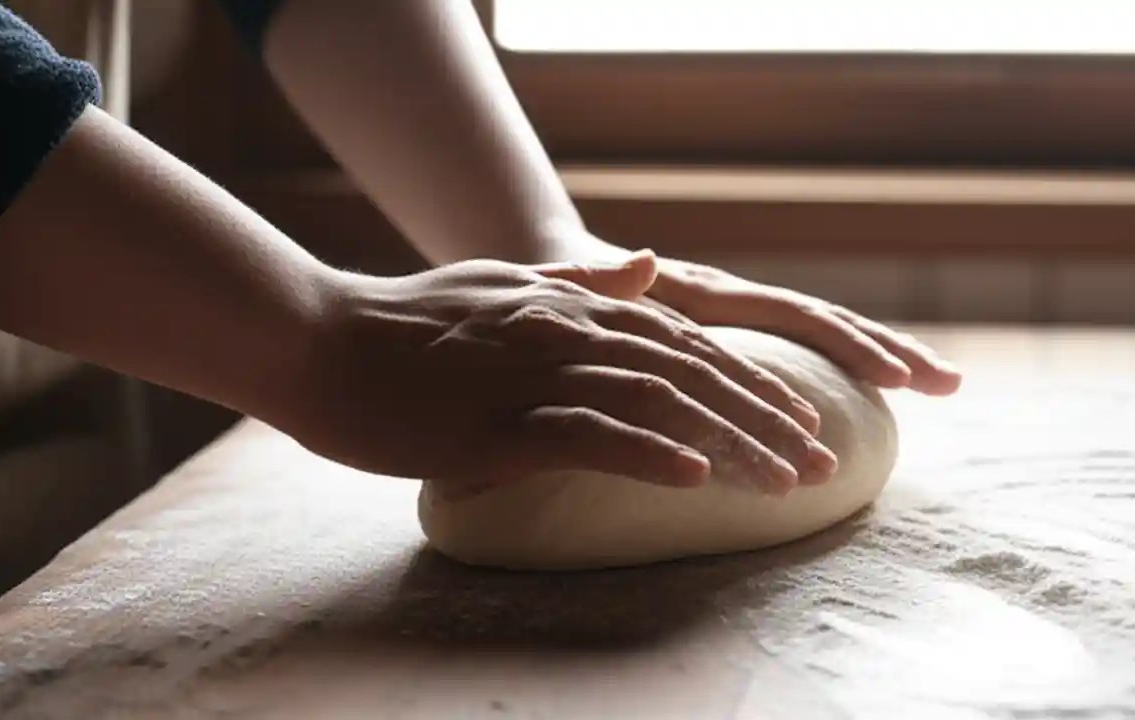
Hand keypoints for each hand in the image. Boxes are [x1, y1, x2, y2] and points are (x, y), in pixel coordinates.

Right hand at [278, 253, 835, 497]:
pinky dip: (647, 454)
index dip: (748, 381)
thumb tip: (650, 264)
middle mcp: (566, 331)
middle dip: (763, 418)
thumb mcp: (503, 285)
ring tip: (783, 482)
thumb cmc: (407, 326)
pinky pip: (588, 436)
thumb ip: (580, 281)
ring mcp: (534, 375)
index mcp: (570, 305)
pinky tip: (696, 478)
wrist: (316, 340)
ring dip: (728, 443)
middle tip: (817, 463)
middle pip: (689, 371)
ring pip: (656, 403)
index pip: (683, 342)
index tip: (798, 419)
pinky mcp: (497, 423)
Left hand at [572, 236, 962, 395]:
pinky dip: (845, 366)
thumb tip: (646, 259)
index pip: (792, 314)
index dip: (844, 344)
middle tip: (951, 382)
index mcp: (704, 291)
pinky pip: (800, 349)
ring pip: (824, 332)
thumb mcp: (574, 283)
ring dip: (883, 356)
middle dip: (889, 349)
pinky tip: (882, 394)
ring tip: (944, 384)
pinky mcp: (736, 332)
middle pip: (826, 320)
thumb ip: (605, 278)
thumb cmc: (558, 285)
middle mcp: (734, 297)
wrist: (552, 265)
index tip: (895, 375)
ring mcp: (740, 314)